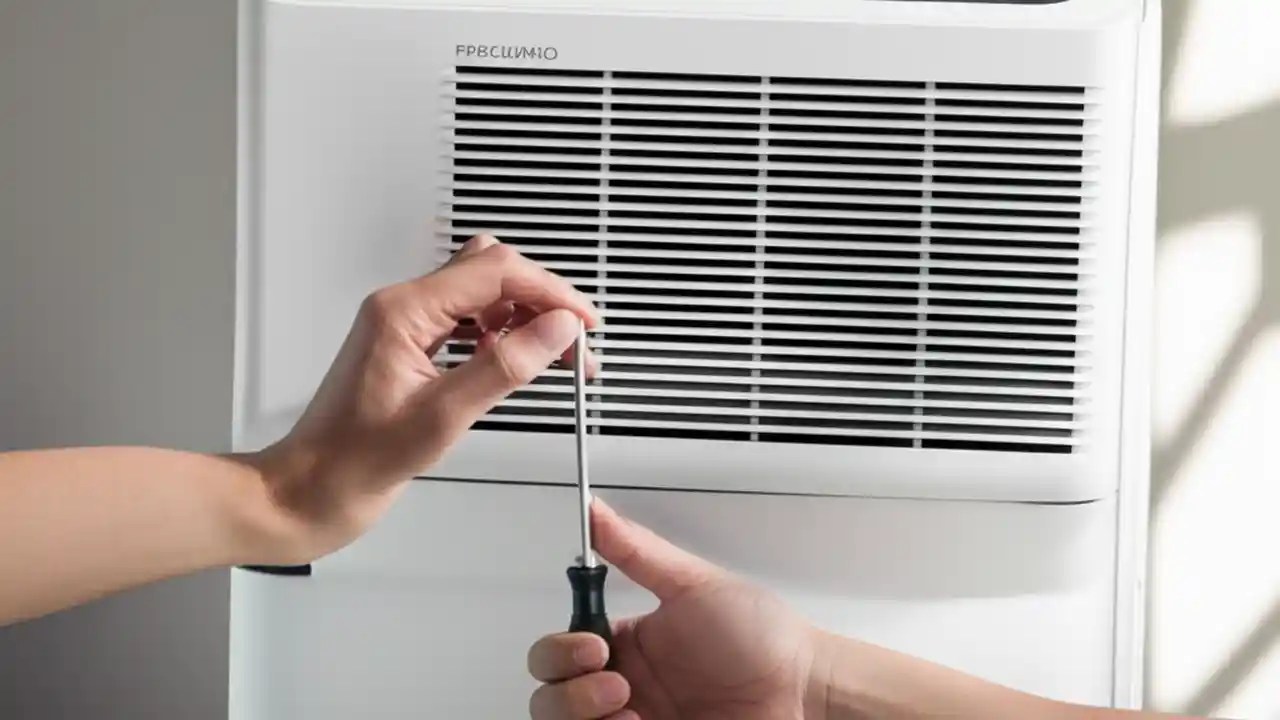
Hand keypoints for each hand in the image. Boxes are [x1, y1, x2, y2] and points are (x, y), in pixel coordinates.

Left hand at [247, 235, 598, 563]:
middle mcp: (401, 308)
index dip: (550, 292)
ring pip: (480, 293)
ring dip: (523, 315)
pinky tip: (513, 361)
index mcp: (404, 313)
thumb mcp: (441, 419)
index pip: (495, 272)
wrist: (305, 494)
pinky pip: (464, 320)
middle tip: (577, 341)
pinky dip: (500, 333)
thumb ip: (504, 368)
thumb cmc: (351, 464)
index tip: (584, 323)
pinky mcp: (407, 347)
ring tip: (555, 353)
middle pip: (490, 272)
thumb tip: (555, 331)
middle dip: (541, 300)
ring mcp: (403, 325)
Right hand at [527, 500, 821, 719]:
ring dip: (585, 717)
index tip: (597, 646)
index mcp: (626, 645)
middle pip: (551, 699)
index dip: (563, 651)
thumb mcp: (694, 585)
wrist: (804, 689)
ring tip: (631, 710)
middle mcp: (624, 689)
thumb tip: (595, 511)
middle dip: (569, 692)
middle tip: (617, 684)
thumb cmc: (761, 638)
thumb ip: (637, 551)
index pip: (560, 651)